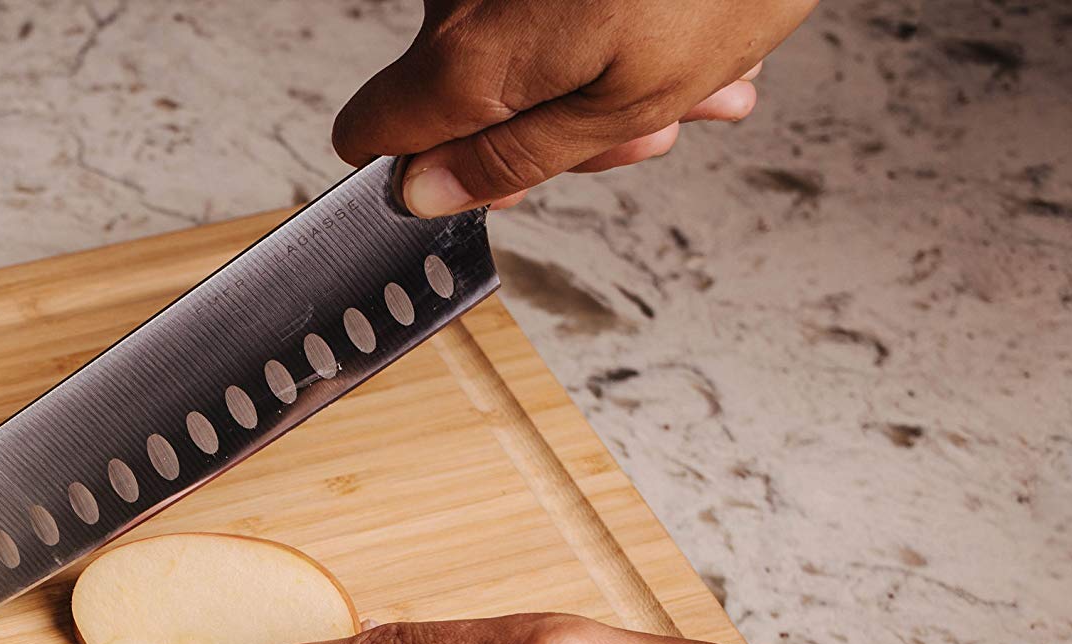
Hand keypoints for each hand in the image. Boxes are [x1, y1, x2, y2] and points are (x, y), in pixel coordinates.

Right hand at [335, 0, 815, 215]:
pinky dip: (615, 28)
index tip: (493, 182)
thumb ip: (518, 157)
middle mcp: (457, 0)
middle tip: (649, 128)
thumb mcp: (630, 99)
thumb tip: (427, 195)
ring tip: (700, 78)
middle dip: (557, 131)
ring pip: (524, 55)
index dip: (427, 176)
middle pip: (461, 102)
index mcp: (465, 57)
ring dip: (611, 83)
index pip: (371, 135)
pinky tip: (687, 32)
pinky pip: (551, 9)